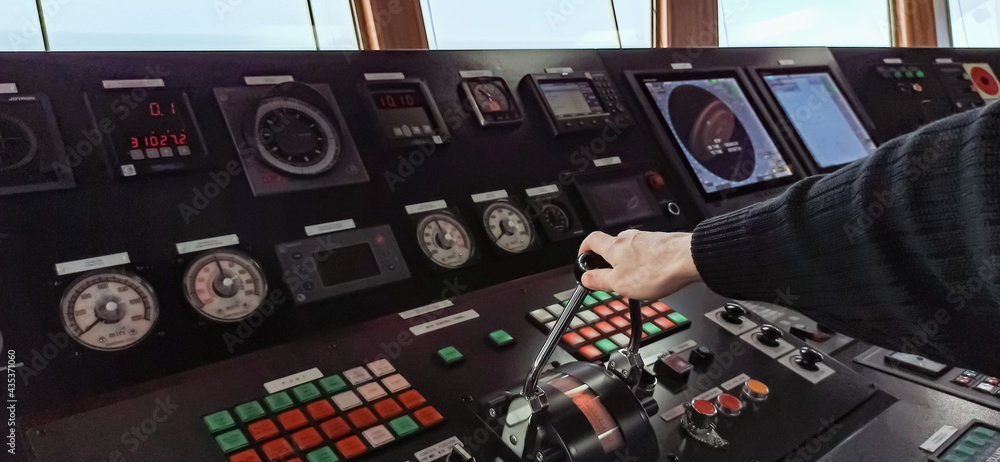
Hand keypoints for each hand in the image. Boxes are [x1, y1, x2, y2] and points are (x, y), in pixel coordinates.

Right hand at [578, 230, 700, 299]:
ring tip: (635, 280)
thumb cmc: (656, 270)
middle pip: (612, 245)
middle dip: (609, 260)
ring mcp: (647, 239)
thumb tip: (586, 278)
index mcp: (614, 247)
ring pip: (631, 249)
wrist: (688, 259)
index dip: (584, 248)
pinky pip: (647, 251)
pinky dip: (645, 262)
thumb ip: (600, 280)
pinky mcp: (662, 243)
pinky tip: (653, 275)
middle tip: (612, 276)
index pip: (591, 240)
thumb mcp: (620, 284)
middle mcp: (629, 238)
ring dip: (629, 262)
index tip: (584, 257)